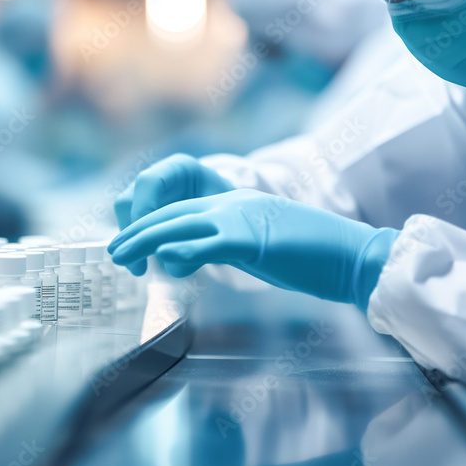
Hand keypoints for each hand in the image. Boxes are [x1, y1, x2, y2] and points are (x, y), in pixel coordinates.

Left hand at [107, 189, 398, 310]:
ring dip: (146, 241)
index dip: (152, 227)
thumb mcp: (263, 248)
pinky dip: (183, 250)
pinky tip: (164, 261)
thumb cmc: (313, 256)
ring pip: (180, 225)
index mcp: (236, 205)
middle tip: (114, 252)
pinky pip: (208, 243)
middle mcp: (233, 205)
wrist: (351, 254)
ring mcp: (242, 219)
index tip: (131, 246)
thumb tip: (199, 259)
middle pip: (172, 215)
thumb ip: (231, 248)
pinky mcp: (252, 239)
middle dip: (138, 233)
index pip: (182, 212)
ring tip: (122, 256)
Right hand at [114, 154, 233, 274]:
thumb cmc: (230, 210)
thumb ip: (200, 235)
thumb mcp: (222, 218)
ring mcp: (147, 192)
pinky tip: (142, 267)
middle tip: (138, 264)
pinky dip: (135, 245)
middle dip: (132, 232)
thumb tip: (172, 265)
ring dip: (129, 241)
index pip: (150, 182)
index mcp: (179, 168)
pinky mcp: (143, 210)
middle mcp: (158, 176)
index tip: (148, 239)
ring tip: (139, 270)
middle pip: (129, 198)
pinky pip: (130, 226)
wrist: (231, 208)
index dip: (143, 209)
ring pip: (124, 213)